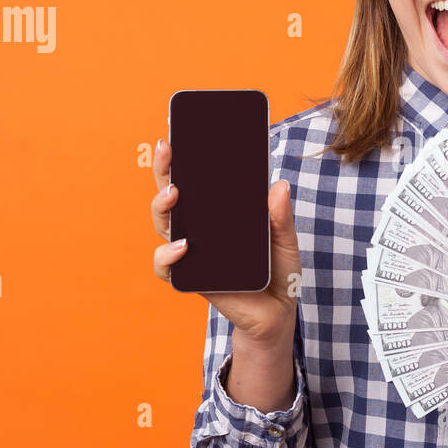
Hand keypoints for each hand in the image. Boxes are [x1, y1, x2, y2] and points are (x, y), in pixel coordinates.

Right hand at [150, 137, 299, 349]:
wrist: (277, 314)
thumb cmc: (278, 273)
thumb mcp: (285, 240)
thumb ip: (281, 218)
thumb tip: (279, 186)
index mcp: (220, 213)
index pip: (196, 180)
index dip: (183, 158)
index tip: (177, 132)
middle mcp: (200, 229)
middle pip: (171, 195)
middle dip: (165, 170)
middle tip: (167, 149)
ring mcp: (192, 253)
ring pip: (164, 225)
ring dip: (162, 206)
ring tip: (175, 194)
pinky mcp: (191, 278)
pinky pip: (167, 267)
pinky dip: (169, 255)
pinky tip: (183, 247)